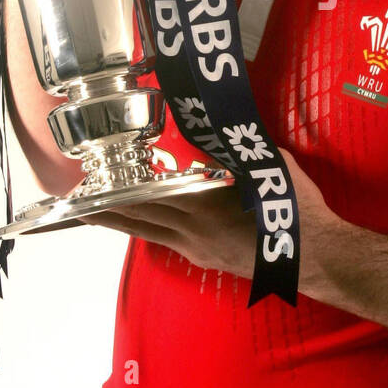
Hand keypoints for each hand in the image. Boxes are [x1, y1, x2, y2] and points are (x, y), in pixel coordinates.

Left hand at [80, 147, 348, 294]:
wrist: (316, 255)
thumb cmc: (295, 207)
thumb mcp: (265, 165)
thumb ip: (235, 150)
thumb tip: (216, 129)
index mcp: (203, 204)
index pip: (147, 194)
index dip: (114, 190)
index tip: (87, 182)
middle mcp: (192, 230)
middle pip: (137, 216)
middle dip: (103, 207)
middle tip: (71, 200)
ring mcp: (197, 248)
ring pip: (146, 231)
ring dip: (116, 221)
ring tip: (86, 213)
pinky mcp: (205, 258)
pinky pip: (165, 240)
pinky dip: (144, 228)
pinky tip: (136, 223)